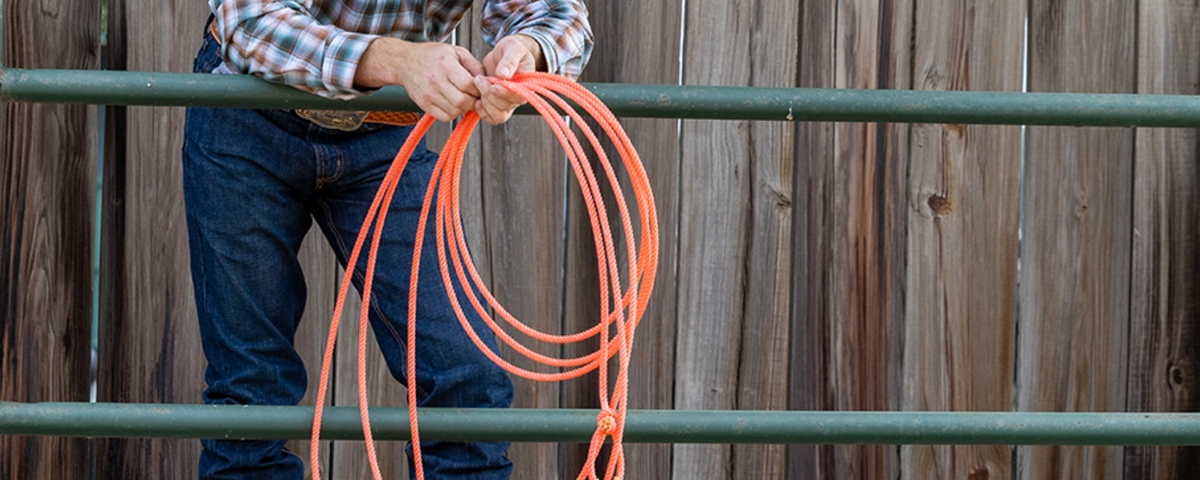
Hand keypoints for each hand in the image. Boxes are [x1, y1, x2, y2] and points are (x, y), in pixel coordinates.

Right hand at [355, 37, 483, 121]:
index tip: (480, 88)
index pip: (468, 84)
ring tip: (463, 98)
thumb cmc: (432, 55)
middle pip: (462, 101)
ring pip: (455, 111)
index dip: (478, 89)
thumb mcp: (456, 52)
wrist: (405, 62)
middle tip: (475, 96)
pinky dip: (453, 113)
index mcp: (446, 65)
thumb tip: (487, 79)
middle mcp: (436, 80)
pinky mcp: (424, 104)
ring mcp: (428, 94)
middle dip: (473, 101)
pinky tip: (453, 103)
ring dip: (464, 108)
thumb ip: (474, 65)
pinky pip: (444, 117)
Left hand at [473, 34, 544, 125]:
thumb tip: (504, 74)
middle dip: (490, 95)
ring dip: (485, 104)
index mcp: (527, 84)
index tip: (493, 85)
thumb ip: (509, 60)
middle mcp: (519, 96)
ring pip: (499, 116)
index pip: (519, 96)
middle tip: (479, 79)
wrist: (505, 53)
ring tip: (478, 86)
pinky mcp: (498, 105)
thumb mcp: (513, 47)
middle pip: (506, 107)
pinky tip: (477, 100)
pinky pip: (492, 117)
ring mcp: (509, 103)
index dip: (504, 93)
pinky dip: (482, 112)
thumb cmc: (513, 49)